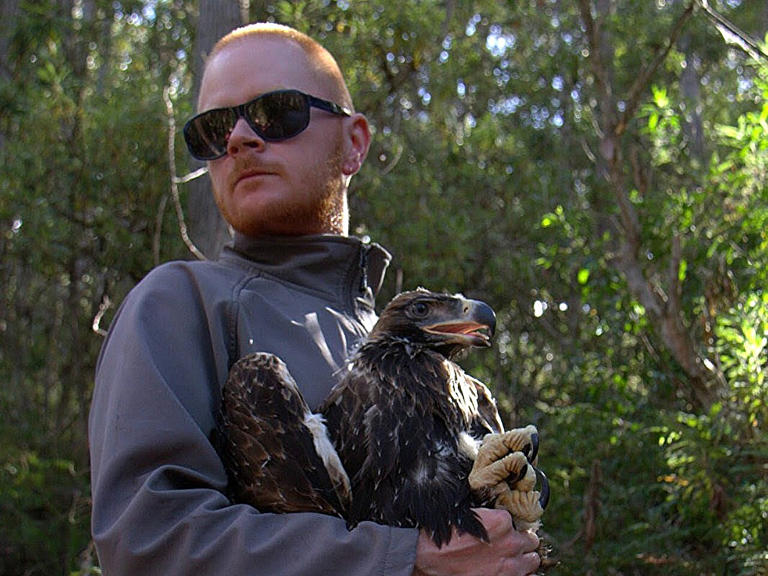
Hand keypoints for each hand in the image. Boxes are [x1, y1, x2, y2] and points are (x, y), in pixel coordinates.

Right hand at [412, 508, 540, 575]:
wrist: (426, 558)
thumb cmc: (441, 535)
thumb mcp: (464, 515)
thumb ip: (486, 516)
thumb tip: (493, 518)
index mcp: (501, 521)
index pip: (518, 521)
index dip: (509, 526)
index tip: (501, 531)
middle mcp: (511, 543)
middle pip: (530, 541)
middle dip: (520, 542)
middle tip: (507, 545)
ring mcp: (510, 567)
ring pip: (533, 561)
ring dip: (522, 559)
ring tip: (508, 560)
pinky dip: (519, 575)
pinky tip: (505, 572)